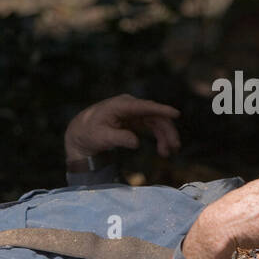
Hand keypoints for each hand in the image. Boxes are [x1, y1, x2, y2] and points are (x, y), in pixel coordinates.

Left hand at [64, 94, 180, 162]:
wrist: (81, 134)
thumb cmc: (89, 133)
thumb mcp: (101, 137)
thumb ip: (119, 138)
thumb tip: (136, 142)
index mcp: (121, 105)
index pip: (145, 106)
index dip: (161, 110)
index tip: (176, 114)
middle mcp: (130, 105)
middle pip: (155, 115)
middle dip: (167, 130)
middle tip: (174, 147)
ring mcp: (134, 112)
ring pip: (156, 121)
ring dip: (165, 136)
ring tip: (168, 153)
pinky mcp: (135, 119)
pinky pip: (152, 126)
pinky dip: (159, 137)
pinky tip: (163, 149)